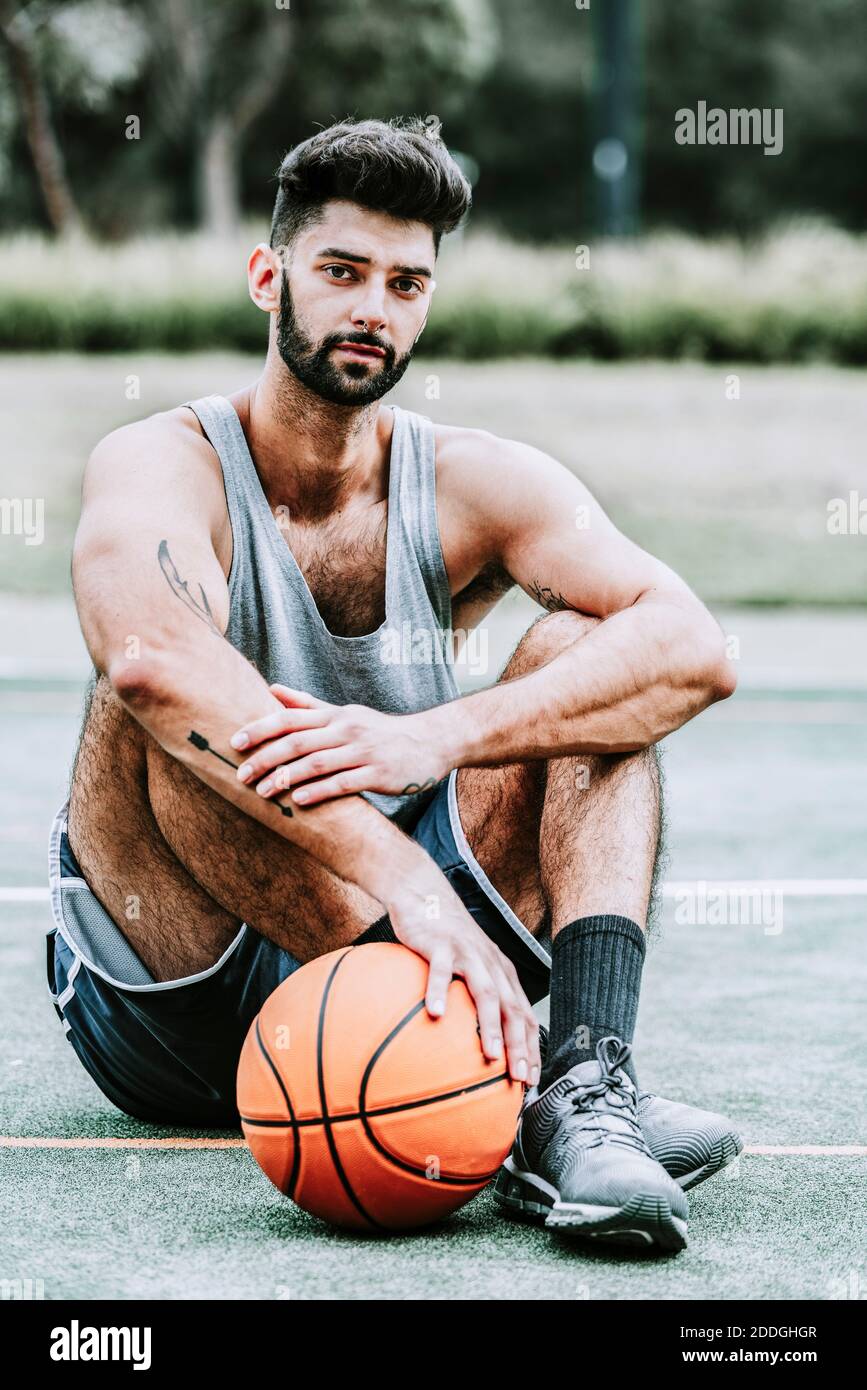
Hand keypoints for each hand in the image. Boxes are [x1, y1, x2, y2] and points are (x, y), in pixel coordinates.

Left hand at [230, 685, 448, 805]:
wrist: (430, 743)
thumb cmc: (380, 731)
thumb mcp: (345, 714)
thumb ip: (308, 705)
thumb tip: (272, 689)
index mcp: (335, 716)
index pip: (290, 717)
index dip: (260, 728)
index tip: (234, 742)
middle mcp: (347, 729)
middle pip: (298, 741)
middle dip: (266, 758)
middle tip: (241, 775)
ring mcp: (363, 751)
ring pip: (317, 763)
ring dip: (286, 778)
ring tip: (263, 792)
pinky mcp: (379, 774)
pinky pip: (343, 783)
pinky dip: (318, 791)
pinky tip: (298, 801)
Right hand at [387, 880, 540, 1087]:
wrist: (424, 894)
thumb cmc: (446, 938)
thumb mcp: (469, 966)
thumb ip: (475, 998)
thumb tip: (475, 1041)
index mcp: (501, 973)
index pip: (524, 1015)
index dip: (531, 1047)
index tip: (532, 1079)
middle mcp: (491, 964)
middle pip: (511, 1008)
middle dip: (519, 1045)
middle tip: (520, 1076)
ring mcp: (467, 953)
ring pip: (485, 991)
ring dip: (490, 1025)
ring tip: (490, 1054)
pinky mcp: (440, 944)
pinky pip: (441, 970)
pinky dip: (440, 991)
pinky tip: (436, 1014)